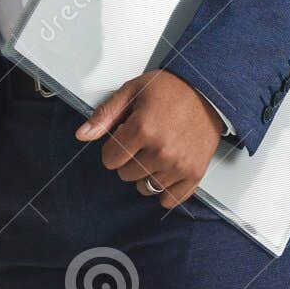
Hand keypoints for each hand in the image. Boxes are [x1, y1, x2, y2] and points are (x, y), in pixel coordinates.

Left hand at [75, 70, 225, 209]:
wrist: (207, 91)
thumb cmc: (170, 89)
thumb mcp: (132, 91)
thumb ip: (105, 115)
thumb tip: (82, 135)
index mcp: (142, 129)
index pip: (110, 159)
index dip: (112, 149)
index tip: (122, 138)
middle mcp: (160, 151)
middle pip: (126, 174)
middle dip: (127, 160)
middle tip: (141, 142)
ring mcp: (178, 165)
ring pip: (145, 188)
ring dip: (145, 175)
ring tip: (154, 153)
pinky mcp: (194, 174)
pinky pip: (170, 199)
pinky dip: (165, 191)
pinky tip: (165, 172)